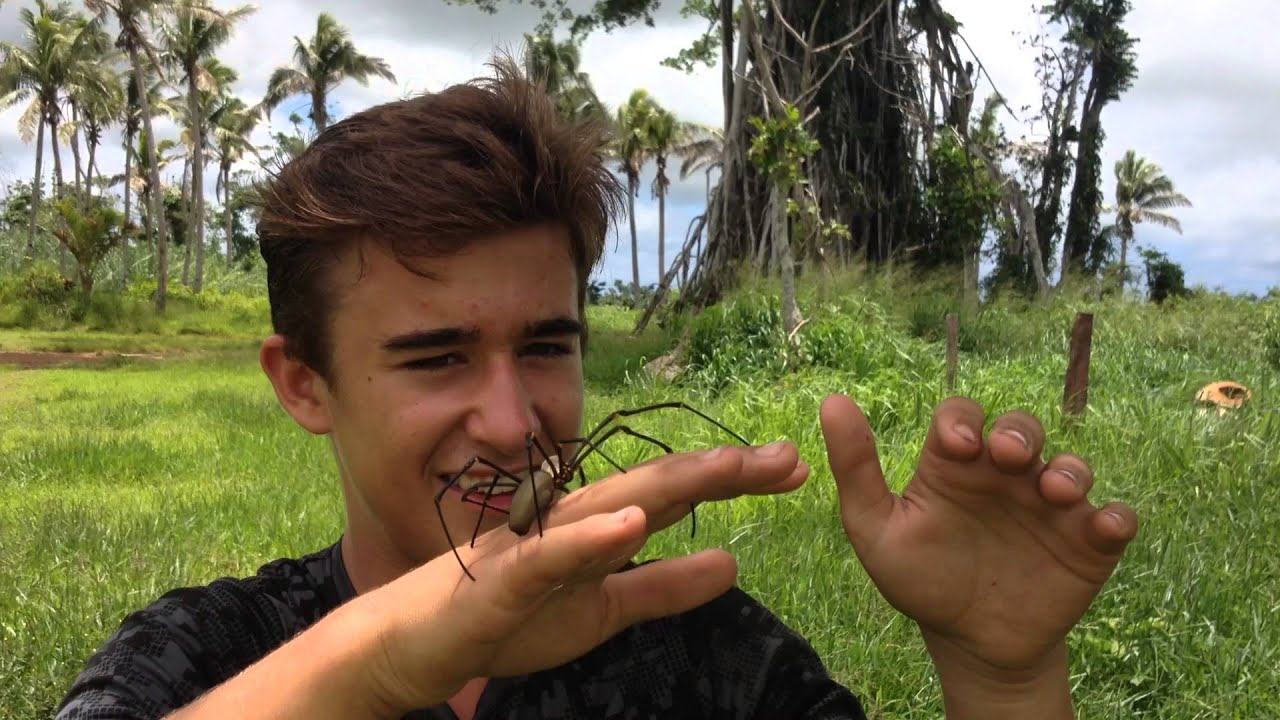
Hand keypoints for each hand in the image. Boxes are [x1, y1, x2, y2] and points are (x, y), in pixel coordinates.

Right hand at [355, 442, 808, 713]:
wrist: (414, 640)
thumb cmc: (508, 618)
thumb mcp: (605, 612)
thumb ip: (664, 587)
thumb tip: (731, 565)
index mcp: (600, 528)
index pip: (676, 494)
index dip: (734, 479)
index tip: (793, 469)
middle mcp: (576, 521)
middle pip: (658, 485)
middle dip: (725, 469)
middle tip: (789, 457)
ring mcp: (540, 544)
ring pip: (614, 504)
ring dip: (674, 483)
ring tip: (730, 466)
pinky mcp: (506, 578)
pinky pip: (552, 556)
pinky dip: (592, 539)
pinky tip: (631, 523)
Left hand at [819, 395, 1137, 681]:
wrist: (970, 642)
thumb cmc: (920, 579)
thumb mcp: (875, 529)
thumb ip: (856, 469)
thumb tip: (832, 400)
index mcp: (954, 465)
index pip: (960, 418)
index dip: (962, 420)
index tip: (955, 444)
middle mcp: (1004, 475)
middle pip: (1021, 429)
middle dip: (1019, 433)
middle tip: (1010, 456)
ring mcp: (1048, 506)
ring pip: (1071, 467)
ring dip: (1070, 471)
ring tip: (1057, 493)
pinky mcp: (1087, 542)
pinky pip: (1115, 518)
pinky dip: (1116, 517)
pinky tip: (1105, 526)